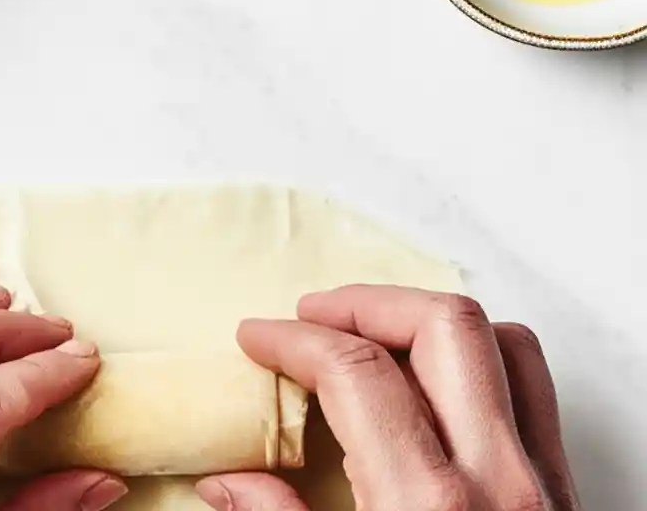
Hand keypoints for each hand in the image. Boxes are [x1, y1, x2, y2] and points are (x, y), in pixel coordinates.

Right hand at [196, 285, 579, 510]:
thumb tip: (226, 483)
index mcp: (427, 506)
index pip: (357, 373)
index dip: (293, 342)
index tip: (256, 339)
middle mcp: (499, 482)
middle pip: (441, 328)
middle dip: (364, 304)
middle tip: (310, 319)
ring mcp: (544, 486)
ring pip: (503, 344)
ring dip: (427, 323)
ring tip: (370, 336)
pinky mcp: (567, 498)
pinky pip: (532, 390)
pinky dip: (479, 360)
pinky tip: (432, 384)